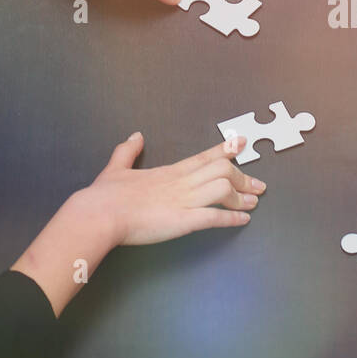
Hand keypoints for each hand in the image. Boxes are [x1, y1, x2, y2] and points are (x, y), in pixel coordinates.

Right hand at [69, 134, 265, 247]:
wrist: (97, 214)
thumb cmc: (104, 196)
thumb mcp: (116, 168)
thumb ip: (127, 151)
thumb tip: (135, 136)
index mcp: (168, 172)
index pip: (204, 157)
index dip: (225, 150)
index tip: (241, 144)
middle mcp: (180, 183)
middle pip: (221, 170)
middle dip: (243, 177)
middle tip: (258, 184)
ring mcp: (183, 201)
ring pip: (222, 188)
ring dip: (241, 196)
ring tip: (253, 203)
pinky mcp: (182, 221)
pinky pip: (214, 216)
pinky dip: (231, 218)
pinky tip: (243, 220)